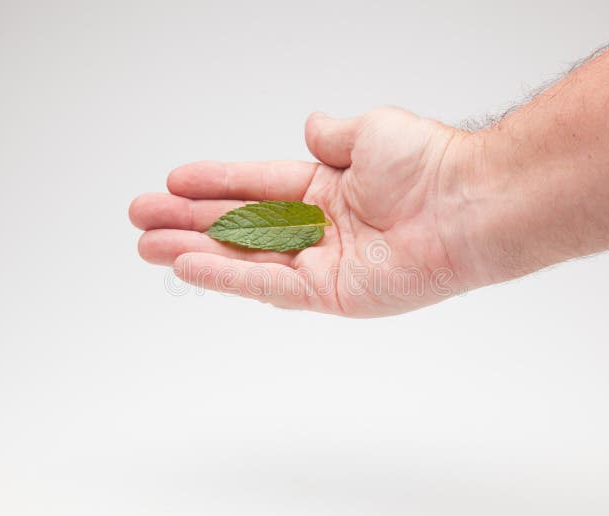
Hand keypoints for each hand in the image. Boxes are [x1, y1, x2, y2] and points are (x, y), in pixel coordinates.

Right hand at [129, 107, 495, 316]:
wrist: (466, 205)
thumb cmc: (429, 164)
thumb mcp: (370, 131)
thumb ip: (334, 136)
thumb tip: (312, 127)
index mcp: (327, 188)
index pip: (256, 185)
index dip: (214, 182)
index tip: (172, 181)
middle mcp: (321, 228)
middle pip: (240, 224)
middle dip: (189, 220)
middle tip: (142, 218)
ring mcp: (324, 263)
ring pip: (245, 257)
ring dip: (195, 251)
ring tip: (148, 245)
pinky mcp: (331, 294)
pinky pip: (270, 283)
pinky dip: (229, 275)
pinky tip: (189, 265)